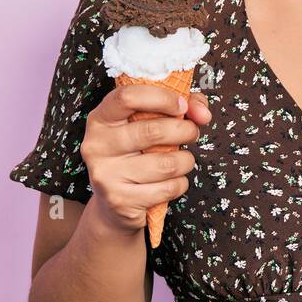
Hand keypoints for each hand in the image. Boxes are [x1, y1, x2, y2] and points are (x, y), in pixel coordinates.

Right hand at [79, 85, 212, 235]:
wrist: (113, 204)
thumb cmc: (137, 154)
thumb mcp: (150, 122)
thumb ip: (181, 107)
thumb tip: (203, 113)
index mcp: (101, 118)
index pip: (127, 96)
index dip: (161, 97)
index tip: (181, 105)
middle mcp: (97, 145)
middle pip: (153, 131)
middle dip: (185, 130)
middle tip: (191, 132)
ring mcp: (106, 174)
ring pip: (166, 163)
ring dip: (185, 160)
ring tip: (182, 160)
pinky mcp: (120, 200)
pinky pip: (168, 188)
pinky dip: (179, 184)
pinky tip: (170, 182)